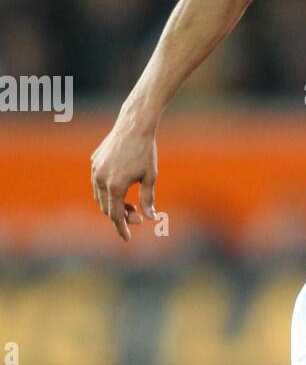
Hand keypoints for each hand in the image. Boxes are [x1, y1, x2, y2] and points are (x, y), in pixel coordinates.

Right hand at [90, 120, 157, 241]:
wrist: (134, 126)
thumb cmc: (146, 151)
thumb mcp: (150, 177)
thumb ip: (148, 199)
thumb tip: (151, 218)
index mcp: (115, 186)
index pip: (116, 215)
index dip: (122, 228)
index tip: (127, 238)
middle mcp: (101, 179)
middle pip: (107, 208)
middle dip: (121, 216)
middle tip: (138, 217)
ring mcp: (95, 170)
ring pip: (100, 197)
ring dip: (114, 205)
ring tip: (131, 205)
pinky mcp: (94, 161)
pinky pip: (98, 183)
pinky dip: (107, 192)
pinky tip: (121, 190)